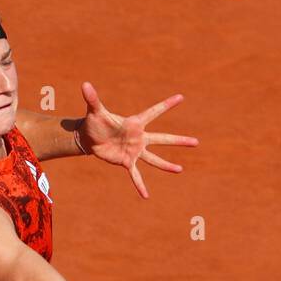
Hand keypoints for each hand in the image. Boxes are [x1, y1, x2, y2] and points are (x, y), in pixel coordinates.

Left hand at [77, 82, 197, 198]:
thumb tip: (84, 84)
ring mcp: (135, 151)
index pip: (154, 112)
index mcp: (135, 123)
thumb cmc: (95, 123)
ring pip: (154, 159)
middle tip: (196, 142)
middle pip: (163, 138)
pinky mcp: (127, 162)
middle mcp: (139, 137)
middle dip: (178, 141)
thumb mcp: (95, 111)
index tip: (181, 97)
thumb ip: (92, 98)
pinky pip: (135, 175)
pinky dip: (140, 185)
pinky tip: (146, 196)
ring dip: (166, 165)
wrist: (89, 138)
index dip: (167, 105)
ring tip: (180, 170)